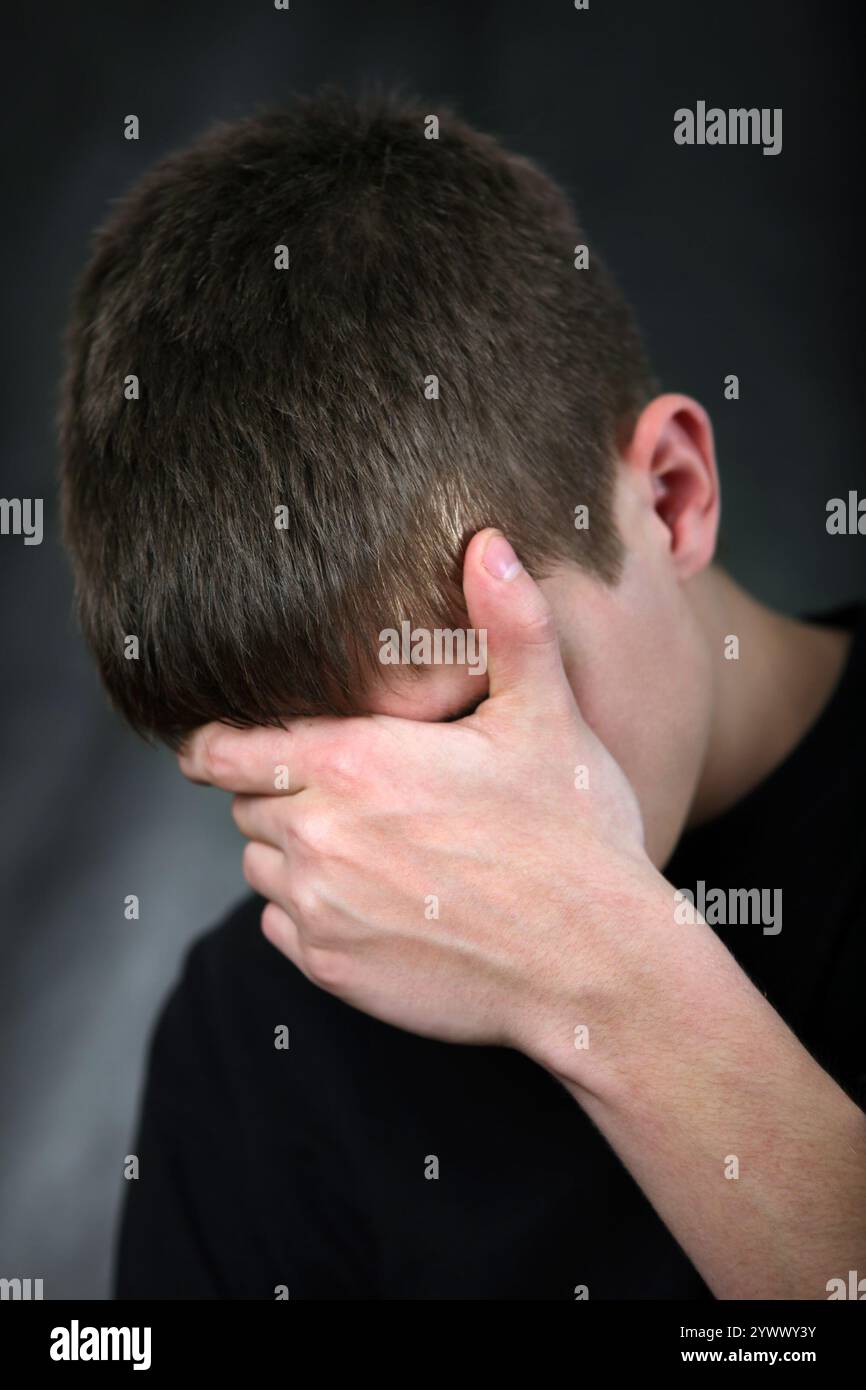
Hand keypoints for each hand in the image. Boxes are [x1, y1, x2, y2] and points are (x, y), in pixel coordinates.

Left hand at [179, 530, 674, 1088]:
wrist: (594, 966)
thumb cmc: (574, 836)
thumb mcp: (547, 718)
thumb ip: (509, 625)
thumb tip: (488, 542)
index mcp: (353, 764)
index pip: (226, 750)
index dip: (211, 742)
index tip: (211, 742)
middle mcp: (318, 837)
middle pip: (246, 805)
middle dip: (279, 791)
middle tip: (345, 789)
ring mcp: (321, 910)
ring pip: (261, 866)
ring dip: (291, 850)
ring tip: (363, 844)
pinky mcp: (333, 969)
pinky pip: (282, 927)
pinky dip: (308, 910)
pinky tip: (371, 899)